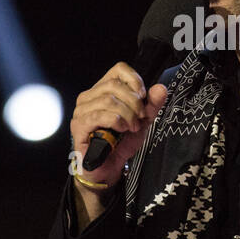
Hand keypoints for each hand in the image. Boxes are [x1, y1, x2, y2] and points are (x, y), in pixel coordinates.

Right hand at [69, 62, 168, 220]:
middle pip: (115, 85)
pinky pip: (100, 115)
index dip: (135, 80)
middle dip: (134, 102)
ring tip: (132, 127)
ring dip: (127, 114)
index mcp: (103, 90)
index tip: (143, 97)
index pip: (118, 70)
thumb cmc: (120, 143)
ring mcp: (81, 110)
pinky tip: (122, 129)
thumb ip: (151, 105)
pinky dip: (117, 121)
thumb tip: (160, 89)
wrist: (108, 168)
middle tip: (140, 118)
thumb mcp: (142, 121)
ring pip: (109, 99)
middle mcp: (89, 97)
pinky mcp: (78, 125)